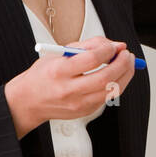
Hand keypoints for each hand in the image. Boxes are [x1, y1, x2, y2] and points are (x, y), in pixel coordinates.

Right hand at [5, 34, 136, 136]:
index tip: (114, 45)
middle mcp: (68, 90)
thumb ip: (87, 46)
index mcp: (59, 71)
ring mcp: (78, 104)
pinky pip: (108, 97)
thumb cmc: (44, 74)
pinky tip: (116, 74)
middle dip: (122, 64)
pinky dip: (117, 84)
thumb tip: (114, 45)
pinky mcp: (85, 111)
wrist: (28, 101)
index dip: (108, 50)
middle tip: (126, 54)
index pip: (91, 59)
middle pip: (105, 77)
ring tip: (126, 63)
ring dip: (125, 74)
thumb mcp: (59, 53)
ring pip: (111, 90)